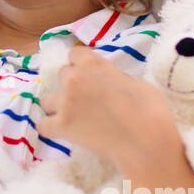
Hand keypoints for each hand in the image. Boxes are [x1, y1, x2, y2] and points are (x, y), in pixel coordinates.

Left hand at [39, 48, 183, 174]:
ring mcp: (65, 103)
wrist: (145, 140)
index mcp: (93, 64)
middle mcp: (74, 79)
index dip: (80, 64)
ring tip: (71, 116)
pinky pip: (43, 125)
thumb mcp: (135, 81)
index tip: (88, 74)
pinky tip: (61, 131)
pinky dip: (50, 128)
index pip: (74, 54)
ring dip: (57, 105)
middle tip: (85, 98)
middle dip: (71, 84)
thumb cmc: (149, 109)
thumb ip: (114, 76)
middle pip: (62, 75)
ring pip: (47, 99)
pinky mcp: (61, 126)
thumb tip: (109, 82)